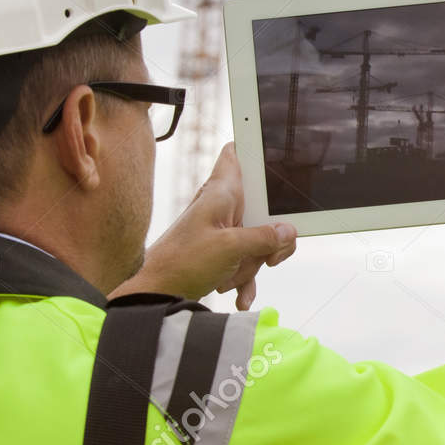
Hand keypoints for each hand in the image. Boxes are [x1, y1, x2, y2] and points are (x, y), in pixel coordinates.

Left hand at [112, 143, 296, 307]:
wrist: (156, 292)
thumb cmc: (182, 262)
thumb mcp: (230, 248)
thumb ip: (264, 237)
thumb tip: (288, 232)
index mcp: (221, 192)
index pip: (236, 152)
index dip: (255, 147)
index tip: (279, 156)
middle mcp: (223, 206)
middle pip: (264, 207)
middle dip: (269, 239)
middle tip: (267, 256)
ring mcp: (224, 229)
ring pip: (258, 237)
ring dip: (252, 264)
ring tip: (232, 276)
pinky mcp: (222, 251)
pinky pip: (246, 260)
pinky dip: (244, 279)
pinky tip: (240, 297)